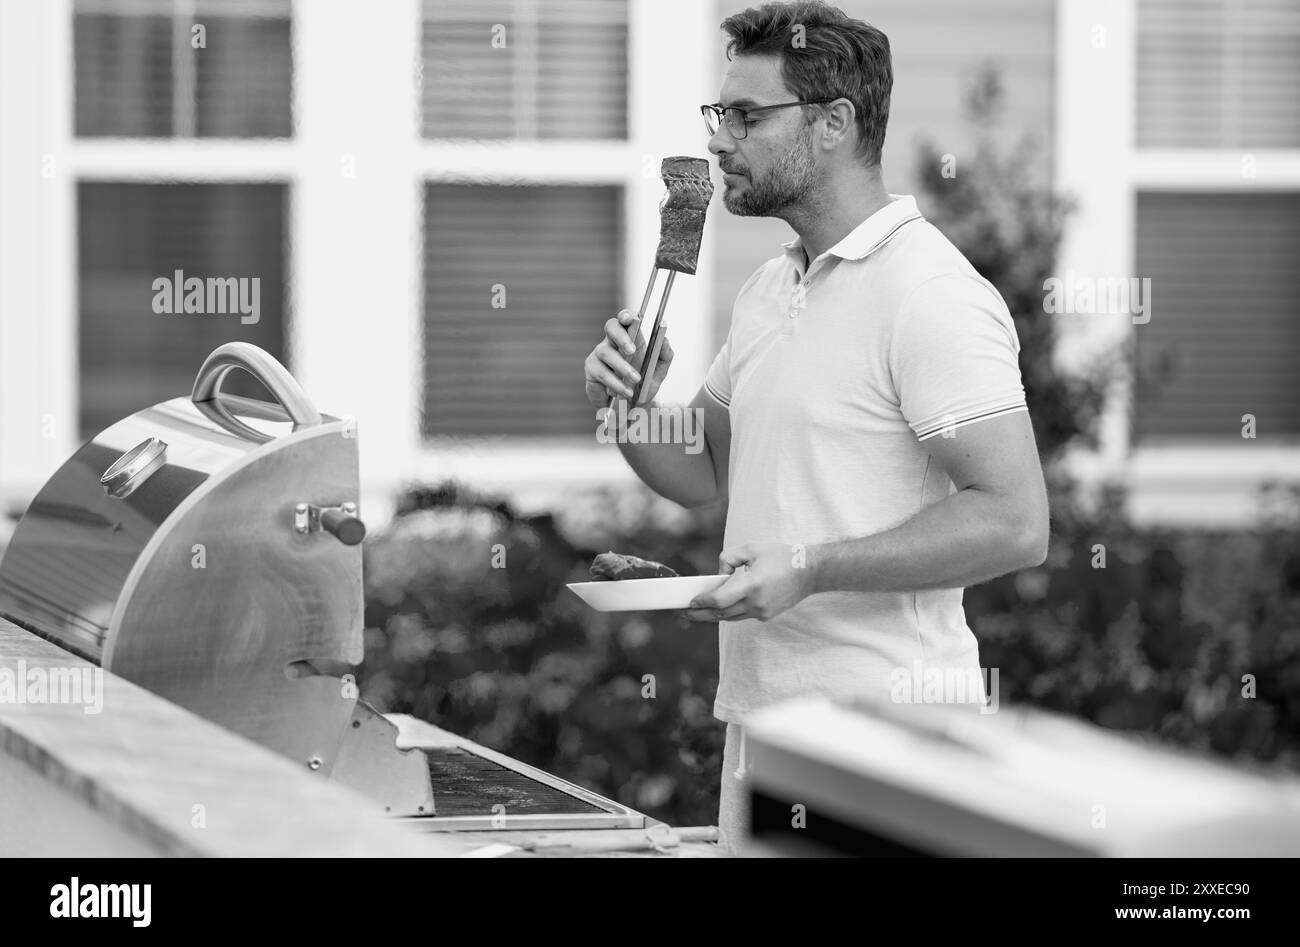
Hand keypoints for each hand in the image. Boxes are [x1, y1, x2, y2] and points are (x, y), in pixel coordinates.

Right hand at [584, 308, 674, 408]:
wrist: (630, 407)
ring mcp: (600, 355)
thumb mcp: (659, 371)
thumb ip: (665, 355)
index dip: (626, 316)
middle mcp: (613, 342)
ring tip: (636, 380)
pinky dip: (615, 383)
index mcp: (630, 338)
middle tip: (632, 350)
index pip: (625, 320)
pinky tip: (625, 391)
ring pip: (605, 352)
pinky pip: (601, 372)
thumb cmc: (643, 384)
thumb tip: (665, 339)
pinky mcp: (592, 369)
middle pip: (611, 327)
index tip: (630, 318)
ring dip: (622, 367)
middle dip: (621, 336)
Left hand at [683, 543, 817, 622]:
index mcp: (751, 585)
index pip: (719, 600)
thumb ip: (729, 559)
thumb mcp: (752, 548)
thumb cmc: (782, 556)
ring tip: (698, 613)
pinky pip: (743, 615)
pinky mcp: (767, 615)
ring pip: (731, 617)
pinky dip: (731, 612)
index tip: (691, 602)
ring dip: (714, 616)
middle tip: (686, 613)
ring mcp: (762, 612)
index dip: (702, 602)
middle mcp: (756, 602)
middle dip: (701, 614)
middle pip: (721, 614)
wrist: (810, 572)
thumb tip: (719, 574)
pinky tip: (722, 607)